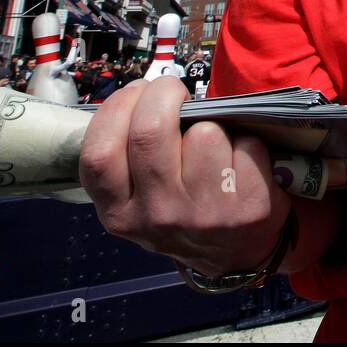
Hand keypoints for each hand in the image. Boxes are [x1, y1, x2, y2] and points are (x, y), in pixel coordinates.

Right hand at [79, 76, 290, 276]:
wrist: (237, 254)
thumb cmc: (184, 209)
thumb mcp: (139, 199)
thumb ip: (128, 156)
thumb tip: (142, 95)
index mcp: (120, 213)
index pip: (99, 152)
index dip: (116, 108)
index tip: (135, 93)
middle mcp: (158, 216)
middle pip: (149, 131)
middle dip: (163, 94)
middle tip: (173, 92)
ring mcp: (204, 214)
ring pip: (204, 132)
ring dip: (210, 124)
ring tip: (211, 141)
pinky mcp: (247, 208)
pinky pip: (244, 144)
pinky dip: (245, 141)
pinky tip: (239, 160)